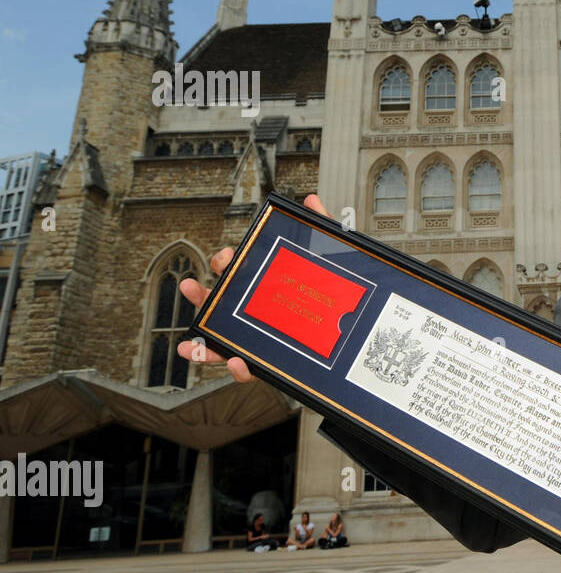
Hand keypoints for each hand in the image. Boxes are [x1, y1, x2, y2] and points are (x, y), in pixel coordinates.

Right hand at [177, 194, 332, 383]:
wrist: (360, 331)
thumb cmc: (339, 295)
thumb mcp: (332, 262)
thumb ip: (321, 232)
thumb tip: (309, 201)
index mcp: (267, 287)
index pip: (238, 273)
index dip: (225, 265)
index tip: (224, 258)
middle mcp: (258, 313)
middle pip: (221, 306)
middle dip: (201, 297)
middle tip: (192, 288)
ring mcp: (260, 338)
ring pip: (224, 342)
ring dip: (202, 345)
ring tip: (188, 346)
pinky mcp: (272, 362)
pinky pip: (250, 371)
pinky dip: (239, 370)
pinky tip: (237, 364)